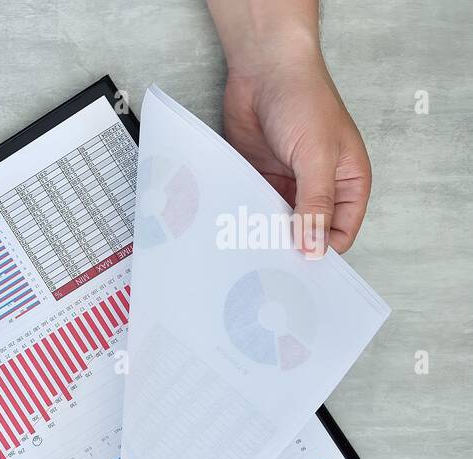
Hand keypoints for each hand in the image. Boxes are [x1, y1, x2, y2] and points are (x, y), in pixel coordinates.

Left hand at [208, 1, 370, 255]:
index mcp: (347, 182)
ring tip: (244, 257)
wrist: (264, 70)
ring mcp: (286, 182)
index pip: (341, 232)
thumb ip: (315, 203)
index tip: (299, 271)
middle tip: (266, 271)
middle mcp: (318, 186)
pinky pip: (251, 206)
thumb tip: (314, 249)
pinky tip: (230, 233)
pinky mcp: (257, 176)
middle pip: (306, 231)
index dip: (322, 252)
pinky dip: (243, 219)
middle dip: (289, 248)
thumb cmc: (304, 102)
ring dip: (262, 235)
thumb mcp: (317, 156)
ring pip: (275, 222)